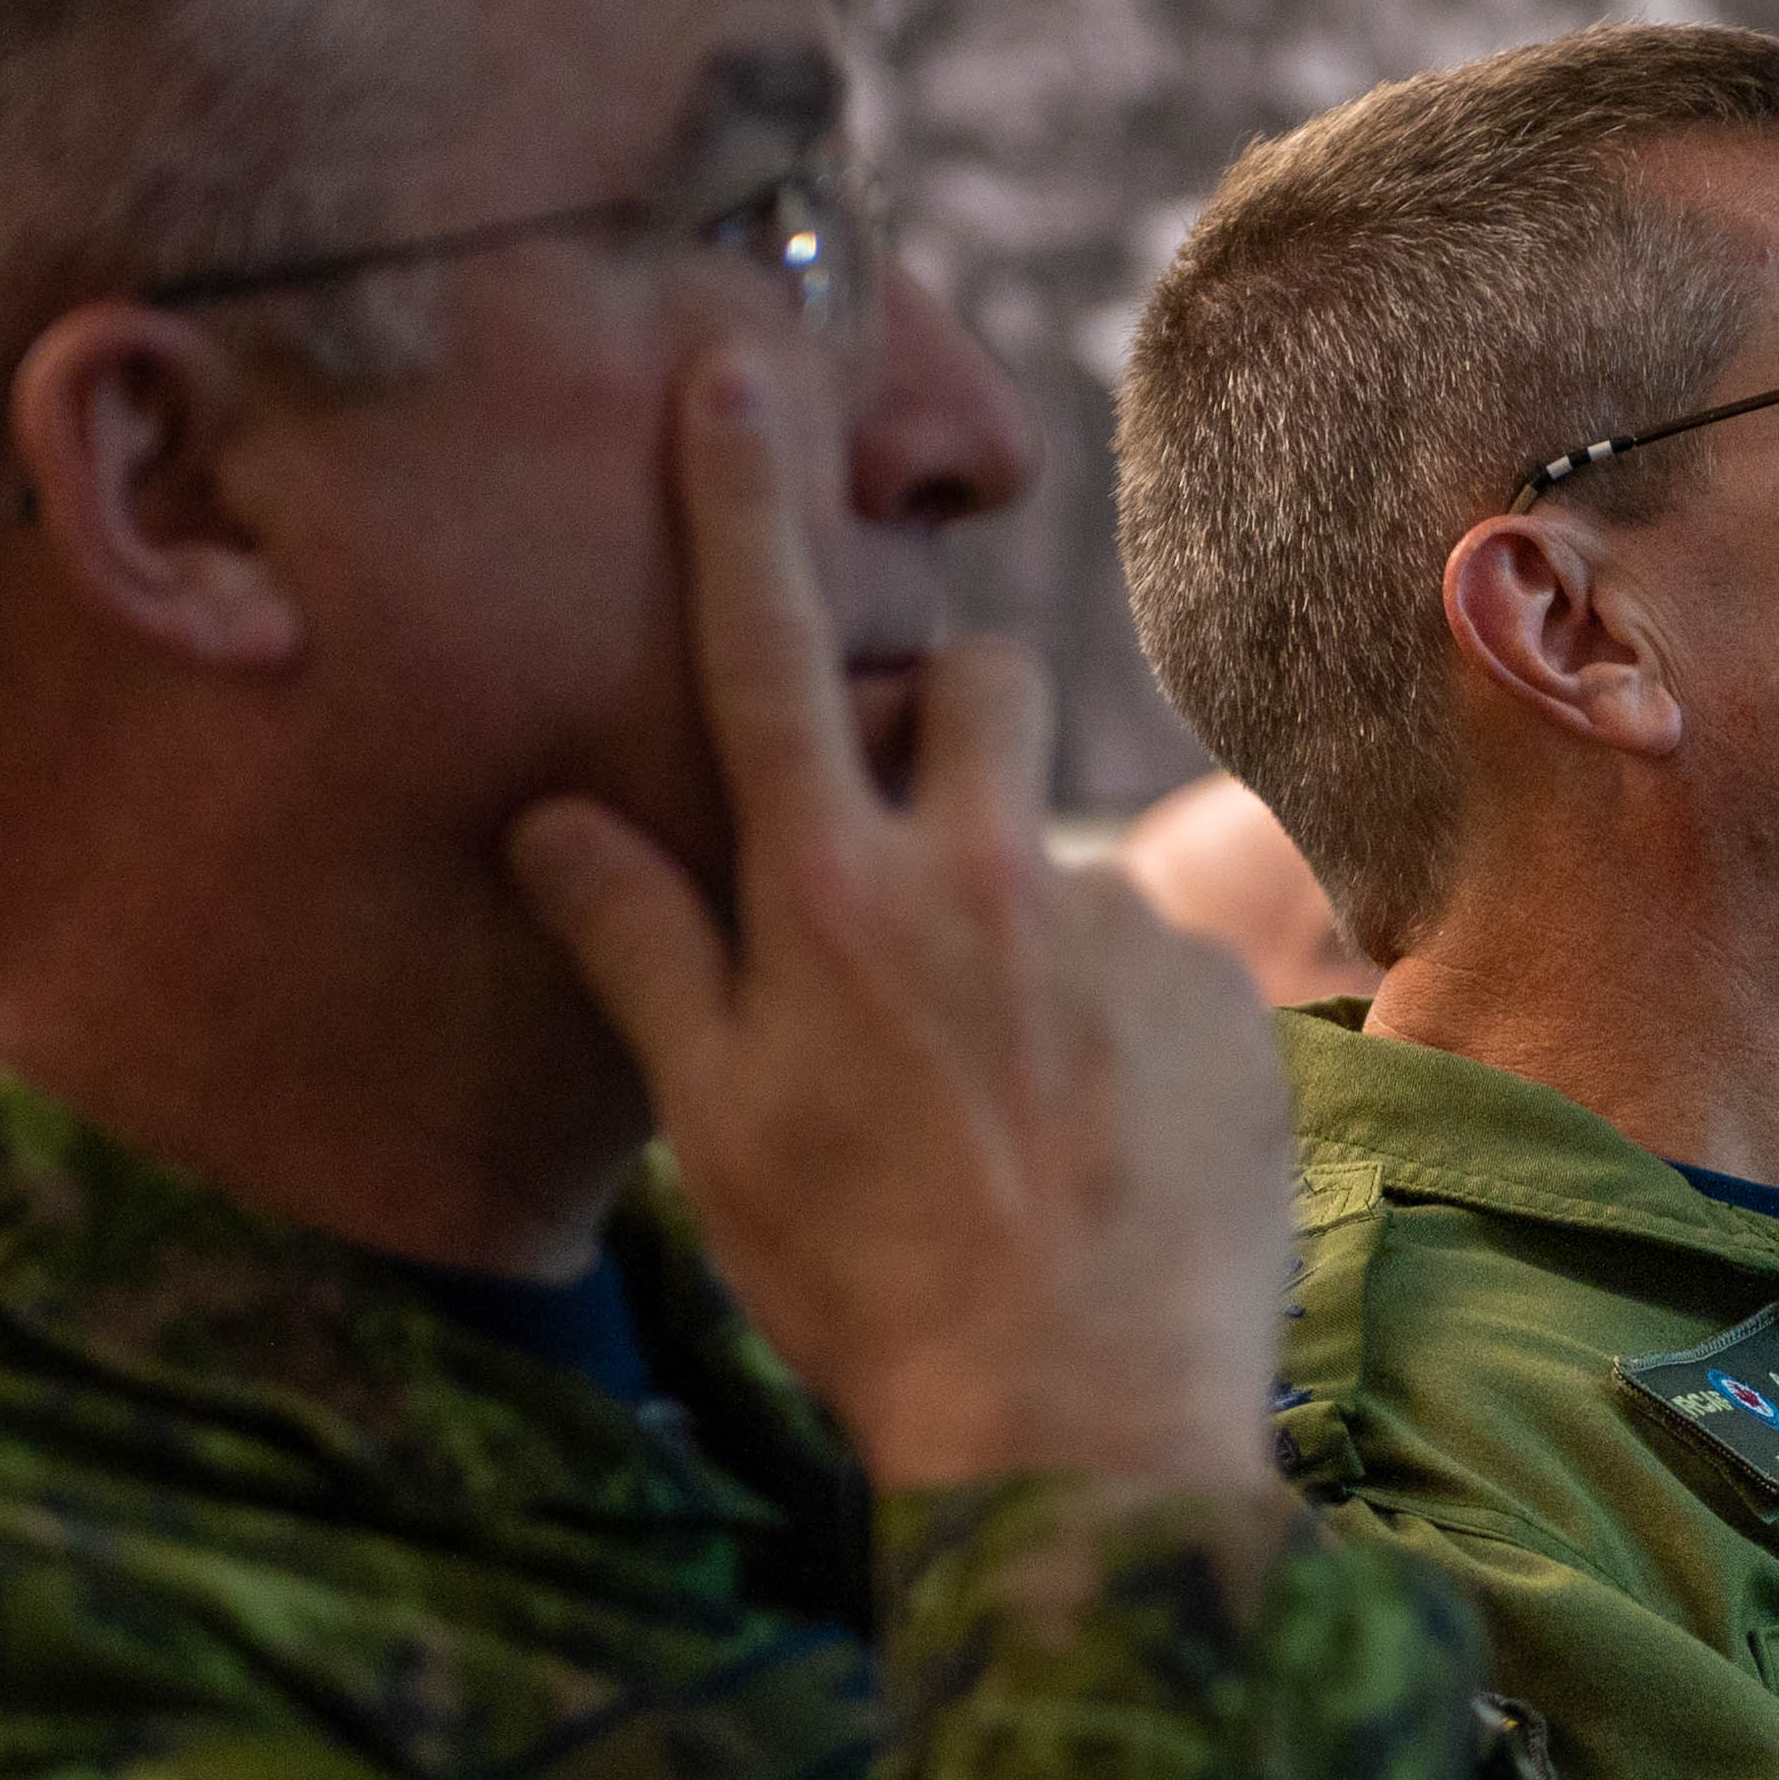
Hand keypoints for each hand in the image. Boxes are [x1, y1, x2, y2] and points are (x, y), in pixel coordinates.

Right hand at [507, 348, 1299, 1553]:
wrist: (1078, 1417)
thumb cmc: (863, 1282)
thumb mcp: (712, 1124)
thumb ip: (639, 946)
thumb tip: (550, 814)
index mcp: (829, 899)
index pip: (764, 645)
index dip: (740, 497)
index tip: (734, 362)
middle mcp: (980, 877)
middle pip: (975, 677)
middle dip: (945, 704)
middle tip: (911, 836)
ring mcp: (1116, 929)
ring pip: (1062, 841)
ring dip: (1029, 912)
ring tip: (1013, 1087)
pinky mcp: (1228, 994)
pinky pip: (1160, 956)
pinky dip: (1125, 1018)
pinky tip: (1105, 1137)